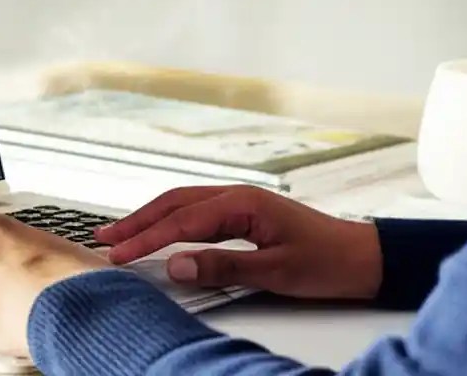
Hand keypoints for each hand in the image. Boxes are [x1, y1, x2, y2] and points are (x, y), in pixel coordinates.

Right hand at [96, 186, 382, 299]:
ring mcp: (242, 202)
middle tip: (103, 240)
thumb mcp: (275, 271)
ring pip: (184, 205)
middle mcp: (238, 195)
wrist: (363, 256)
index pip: (181, 221)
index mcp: (243, 202)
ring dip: (151, 219)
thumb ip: (223, 266)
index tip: (117, 255)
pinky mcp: (246, 214)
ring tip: (119, 234)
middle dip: (137, 221)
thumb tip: (175, 264)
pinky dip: (172, 221)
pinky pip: (199, 213)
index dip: (146, 239)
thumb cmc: (327, 262)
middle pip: (175, 204)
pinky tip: (160, 232)